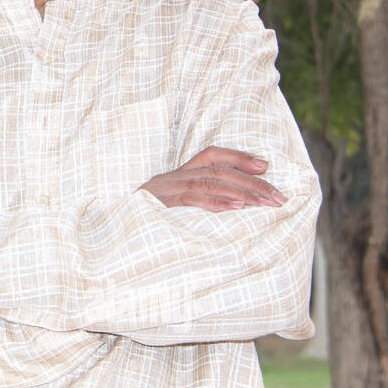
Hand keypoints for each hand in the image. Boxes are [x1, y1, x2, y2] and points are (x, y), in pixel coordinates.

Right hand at [139, 146, 286, 211]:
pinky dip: (216, 202)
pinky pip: (192, 199)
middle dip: (251, 182)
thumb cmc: (142, 224)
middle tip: (278, 197)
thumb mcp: (168, 209)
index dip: (238, 157)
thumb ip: (193, 203)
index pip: (210, 156)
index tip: (265, 166)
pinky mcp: (160, 205)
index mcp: (175, 176)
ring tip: (265, 203)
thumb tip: (231, 206)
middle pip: (217, 170)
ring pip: (209, 182)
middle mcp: (171, 178)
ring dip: (241, 192)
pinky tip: (237, 207)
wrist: (109, 231)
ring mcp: (166, 190)